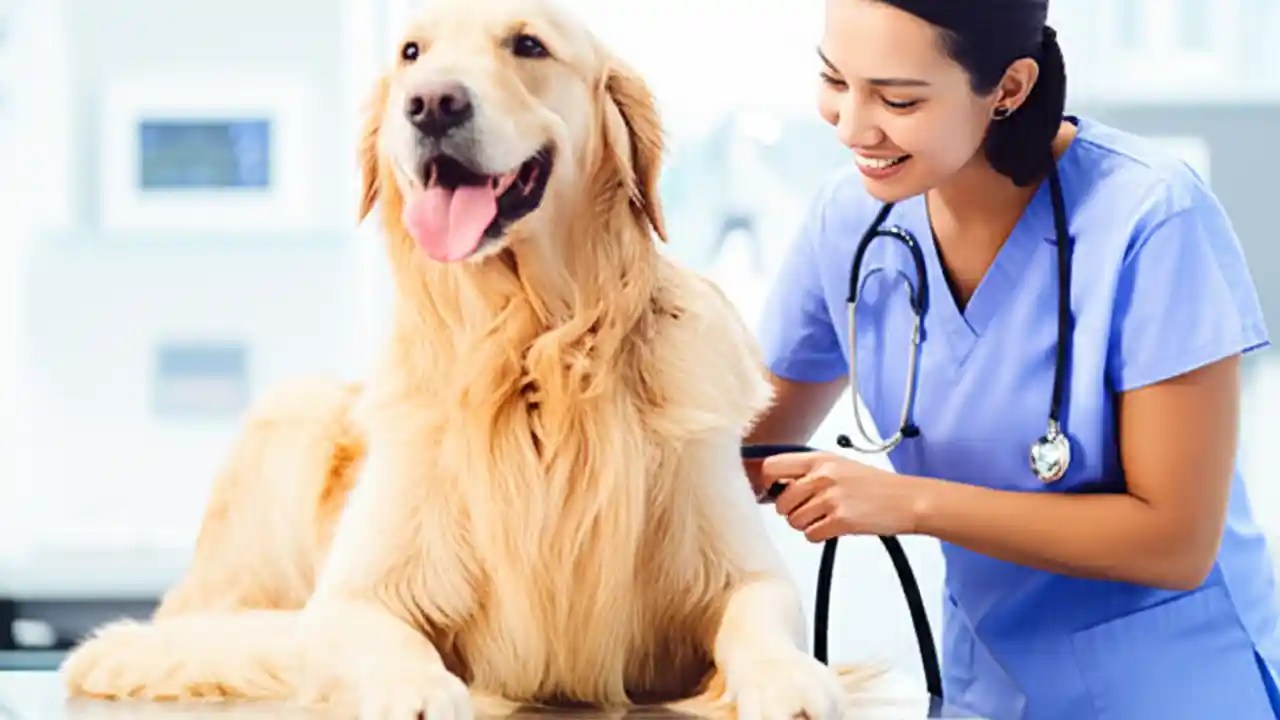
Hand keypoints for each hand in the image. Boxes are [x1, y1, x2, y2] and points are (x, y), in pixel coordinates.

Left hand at [761, 452, 923, 540]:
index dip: (766, 484)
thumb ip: (808, 471)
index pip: (772, 467)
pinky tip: (835, 526)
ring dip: (806, 525)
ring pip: (794, 521)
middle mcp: (822, 475)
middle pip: (781, 502)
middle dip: (790, 512)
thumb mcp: (838, 465)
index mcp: (818, 458)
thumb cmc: (873, 485)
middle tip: (810, 511)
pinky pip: (811, 535)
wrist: (908, 499)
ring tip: (826, 517)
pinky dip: (820, 536)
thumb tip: (775, 486)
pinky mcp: (841, 519)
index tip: (772, 493)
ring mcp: (832, 497)